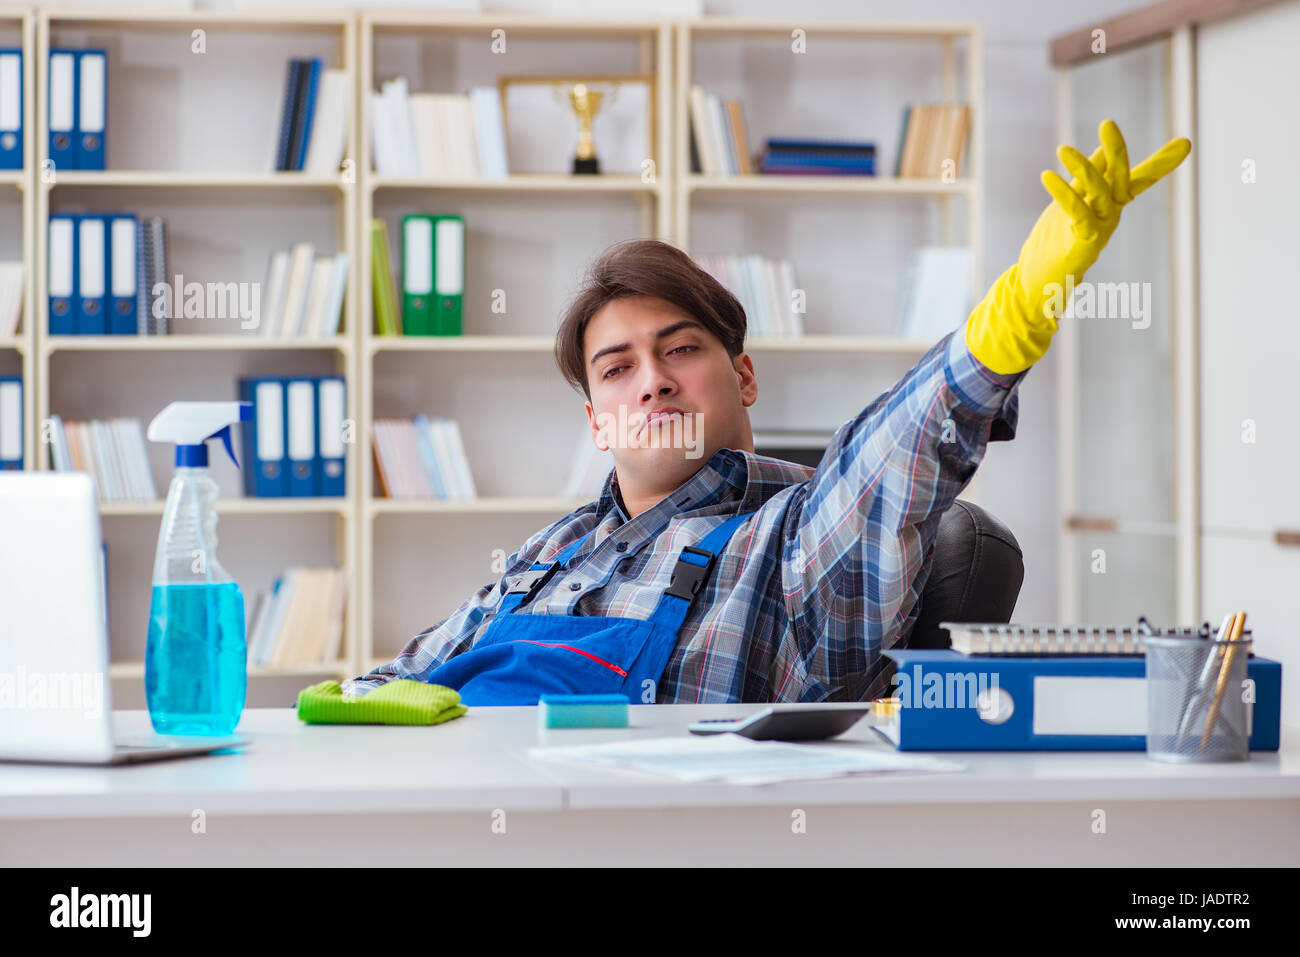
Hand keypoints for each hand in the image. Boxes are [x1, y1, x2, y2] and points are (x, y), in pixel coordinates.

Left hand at [1020, 119, 1190, 312]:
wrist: (1038, 281)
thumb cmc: (1055, 241)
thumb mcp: (1074, 199)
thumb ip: (1090, 177)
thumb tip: (1103, 149)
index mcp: (1112, 204)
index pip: (1139, 178)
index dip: (1161, 162)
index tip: (1186, 144)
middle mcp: (1111, 215)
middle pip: (1121, 178)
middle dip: (1117, 151)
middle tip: (1108, 123)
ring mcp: (1100, 229)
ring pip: (1099, 192)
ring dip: (1083, 168)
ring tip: (1063, 150)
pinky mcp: (1083, 243)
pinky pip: (1077, 213)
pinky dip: (1064, 193)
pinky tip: (1048, 176)